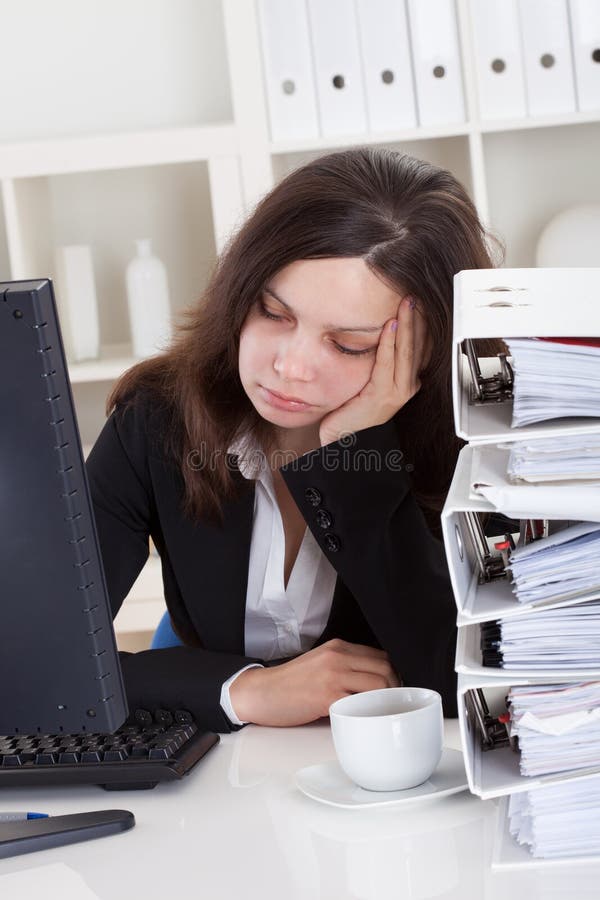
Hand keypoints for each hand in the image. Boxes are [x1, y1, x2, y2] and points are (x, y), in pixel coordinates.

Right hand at [229, 638, 400, 726]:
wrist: (262, 692)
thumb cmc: (291, 683)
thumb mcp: (320, 662)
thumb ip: (345, 665)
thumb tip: (375, 682)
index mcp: (338, 647)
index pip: (380, 655)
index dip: (393, 673)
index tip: (394, 689)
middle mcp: (338, 657)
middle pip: (385, 667)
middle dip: (395, 687)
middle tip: (393, 703)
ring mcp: (333, 676)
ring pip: (378, 684)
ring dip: (386, 700)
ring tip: (382, 712)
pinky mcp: (326, 696)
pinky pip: (360, 703)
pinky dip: (369, 712)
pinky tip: (367, 720)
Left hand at [318, 295, 429, 446]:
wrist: (345, 440)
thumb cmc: (352, 413)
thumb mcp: (368, 382)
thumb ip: (377, 362)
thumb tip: (375, 336)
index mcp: (405, 382)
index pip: (417, 347)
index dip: (419, 325)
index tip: (416, 304)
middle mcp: (406, 386)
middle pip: (415, 346)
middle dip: (416, 319)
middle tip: (414, 296)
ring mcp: (397, 391)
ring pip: (405, 351)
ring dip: (407, 324)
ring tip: (406, 304)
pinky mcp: (382, 394)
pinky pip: (388, 363)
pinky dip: (390, 342)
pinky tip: (391, 326)